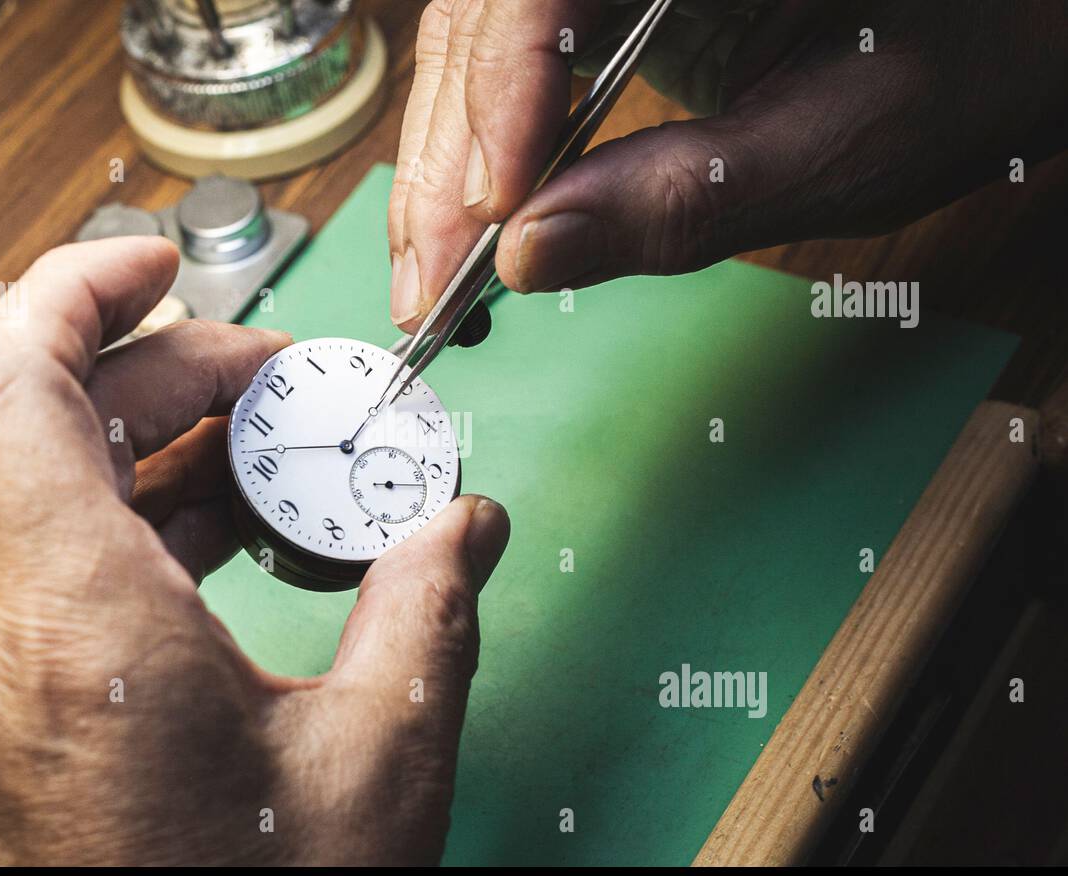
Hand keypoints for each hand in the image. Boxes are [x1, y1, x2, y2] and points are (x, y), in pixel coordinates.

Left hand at [0, 238, 509, 864]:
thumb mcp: (379, 760)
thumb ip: (429, 609)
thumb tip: (468, 525)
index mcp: (81, 625)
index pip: (6, 384)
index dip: (75, 289)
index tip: (159, 265)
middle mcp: (6, 646)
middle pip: (53, 431)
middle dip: (175, 381)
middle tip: (285, 393)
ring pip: (54, 504)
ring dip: (165, 460)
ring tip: (278, 472)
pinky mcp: (9, 725)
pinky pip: (58, 577)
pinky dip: (143, 533)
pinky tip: (234, 554)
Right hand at [389, 0, 1067, 329]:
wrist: (1015, 27)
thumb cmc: (970, 61)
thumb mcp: (841, 143)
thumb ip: (684, 199)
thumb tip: (531, 258)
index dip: (505, 96)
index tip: (493, 218)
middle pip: (488, 19)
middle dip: (450, 163)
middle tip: (429, 287)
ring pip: (476, 43)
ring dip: (441, 169)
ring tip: (427, 278)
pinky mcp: (605, 4)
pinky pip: (507, 64)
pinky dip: (475, 154)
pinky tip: (464, 226)